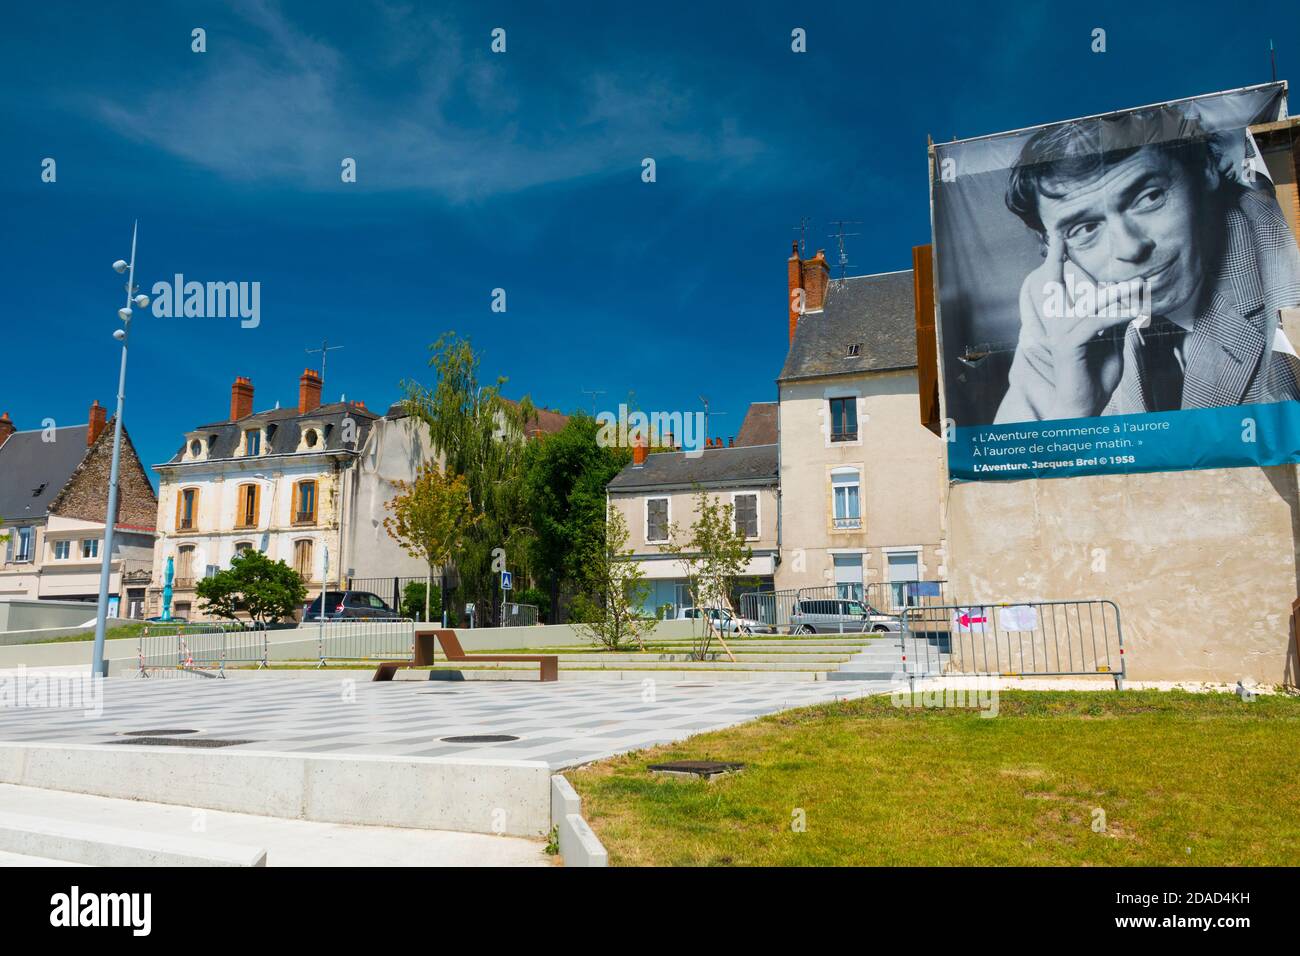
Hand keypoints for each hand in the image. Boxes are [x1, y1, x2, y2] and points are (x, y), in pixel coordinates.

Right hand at [1023, 230, 1138, 417]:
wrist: (1083, 409)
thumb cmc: (1097, 380)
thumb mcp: (1112, 345)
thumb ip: (1115, 324)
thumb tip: (1128, 305)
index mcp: (1066, 324)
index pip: (1061, 289)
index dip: (1058, 263)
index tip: (1059, 240)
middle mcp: (1059, 326)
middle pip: (1056, 287)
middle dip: (1056, 260)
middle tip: (1058, 237)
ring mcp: (1061, 336)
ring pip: (1089, 304)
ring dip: (1119, 293)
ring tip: (1143, 285)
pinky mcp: (1068, 347)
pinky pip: (1095, 323)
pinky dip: (1118, 315)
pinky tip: (1137, 313)